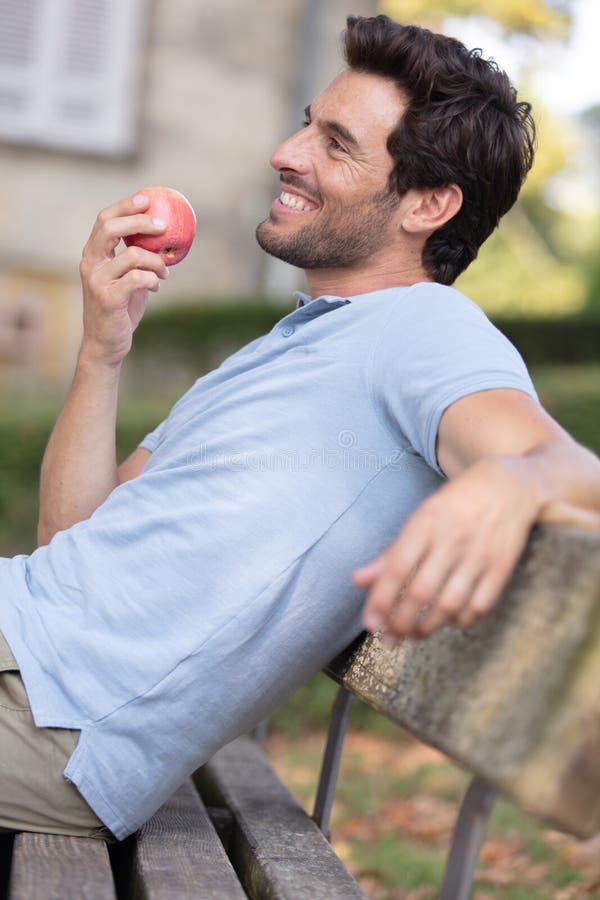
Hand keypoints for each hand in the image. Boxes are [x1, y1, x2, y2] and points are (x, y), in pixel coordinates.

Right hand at [78, 193, 169, 367]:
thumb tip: (164, 239)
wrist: (105, 344)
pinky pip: (139, 278)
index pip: (104, 220)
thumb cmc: (120, 309)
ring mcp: (97, 280)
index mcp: (93, 255)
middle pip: (111, 227)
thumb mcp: (127, 279)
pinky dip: (153, 280)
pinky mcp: (108, 298)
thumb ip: (137, 259)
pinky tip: (155, 287)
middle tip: (163, 227)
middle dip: (141, 222)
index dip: (125, 206)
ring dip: (157, 262)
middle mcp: (90, 263)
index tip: (146, 199)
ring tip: (164, 273)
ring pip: (134, 255)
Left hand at [353, 457, 541, 643]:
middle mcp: (451, 540)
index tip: (370, 623)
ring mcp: (479, 555)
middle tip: (391, 637)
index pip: (397, 568)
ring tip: (415, 633)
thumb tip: (357, 581)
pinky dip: (461, 620)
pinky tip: (449, 620)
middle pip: (421, 592)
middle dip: (401, 622)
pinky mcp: (502, 567)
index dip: (381, 600)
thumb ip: (389, 554)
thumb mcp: (419, 520)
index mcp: (425, 524)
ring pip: (449, 605)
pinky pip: (479, 606)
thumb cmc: (454, 506)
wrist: (507, 486)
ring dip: (428, 627)